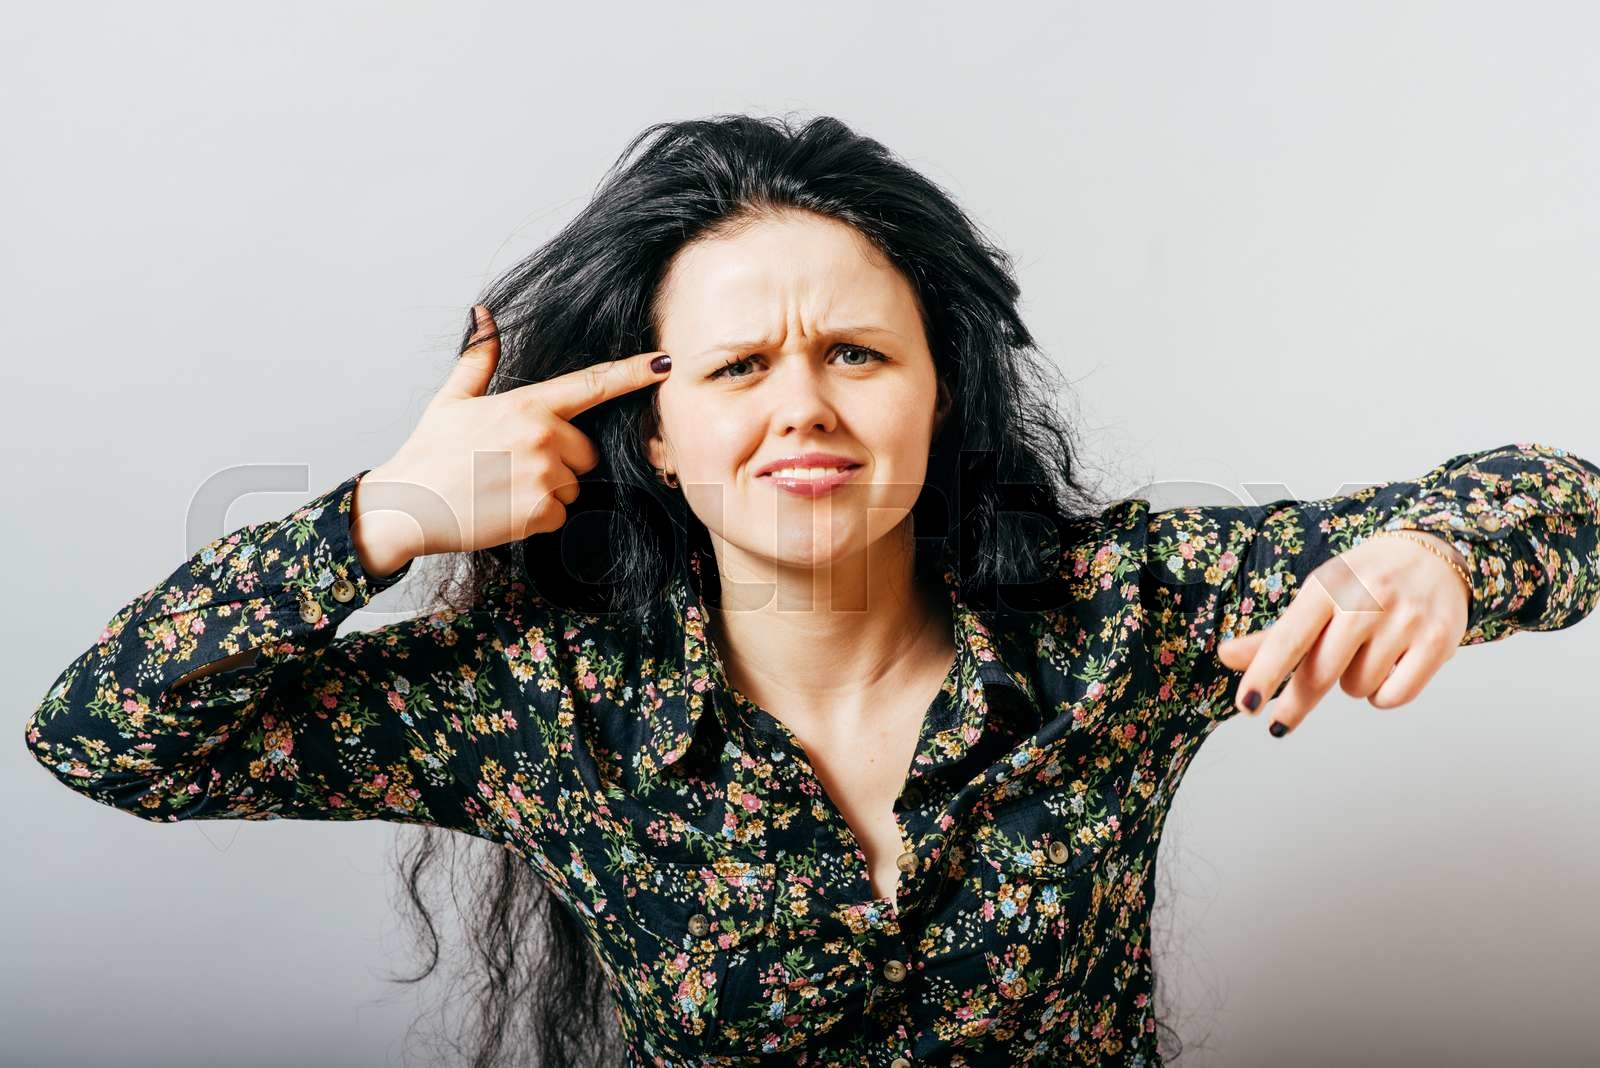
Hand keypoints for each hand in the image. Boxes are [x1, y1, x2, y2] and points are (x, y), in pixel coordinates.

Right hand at [351, 305, 671, 573]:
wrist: (407, 506)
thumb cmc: (429, 452)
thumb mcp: (452, 399)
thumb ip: (480, 358)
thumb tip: (484, 314)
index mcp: (527, 404)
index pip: (593, 384)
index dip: (633, 373)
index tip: (664, 364)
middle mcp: (542, 436)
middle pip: (585, 451)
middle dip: (561, 460)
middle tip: (513, 465)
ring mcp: (544, 475)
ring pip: (573, 485)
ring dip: (548, 491)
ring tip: (503, 487)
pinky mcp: (540, 512)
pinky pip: (560, 515)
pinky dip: (537, 518)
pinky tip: (504, 510)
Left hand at [1215, 531, 1470, 734]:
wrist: (1434, 553)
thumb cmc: (1364, 581)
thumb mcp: (1319, 595)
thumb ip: (1277, 634)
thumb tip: (1227, 657)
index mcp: (1328, 585)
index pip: (1288, 638)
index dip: (1264, 675)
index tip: (1247, 706)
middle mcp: (1367, 599)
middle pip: (1319, 673)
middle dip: (1299, 698)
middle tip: (1285, 715)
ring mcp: (1405, 620)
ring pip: (1357, 688)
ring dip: (1351, 684)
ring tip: (1364, 653)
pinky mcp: (1438, 641)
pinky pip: (1394, 696)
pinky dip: (1384, 695)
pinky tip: (1389, 669)